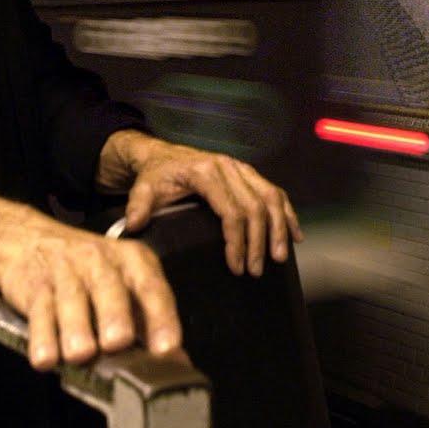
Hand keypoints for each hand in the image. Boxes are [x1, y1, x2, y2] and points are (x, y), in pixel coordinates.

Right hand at [0, 216, 182, 371]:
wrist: (30, 242)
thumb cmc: (87, 272)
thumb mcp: (124, 285)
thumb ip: (148, 322)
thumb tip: (177, 361)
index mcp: (132, 262)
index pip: (151, 288)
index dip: (161, 318)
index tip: (167, 348)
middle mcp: (100, 261)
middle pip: (110, 288)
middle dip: (115, 316)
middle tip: (117, 342)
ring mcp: (65, 270)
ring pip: (71, 299)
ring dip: (76, 329)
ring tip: (80, 354)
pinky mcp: (34, 284)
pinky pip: (39, 311)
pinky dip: (42, 337)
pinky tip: (46, 358)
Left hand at [99, 130, 302, 276]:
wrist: (162, 156)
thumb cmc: (156, 174)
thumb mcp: (144, 188)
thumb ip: (138, 206)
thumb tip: (133, 226)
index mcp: (206, 172)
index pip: (231, 210)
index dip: (237, 241)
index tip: (236, 266)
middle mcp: (229, 167)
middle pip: (255, 207)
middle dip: (258, 243)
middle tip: (255, 271)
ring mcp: (242, 169)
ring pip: (271, 198)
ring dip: (279, 229)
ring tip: (278, 258)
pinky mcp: (249, 174)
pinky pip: (274, 192)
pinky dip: (287, 214)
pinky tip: (295, 235)